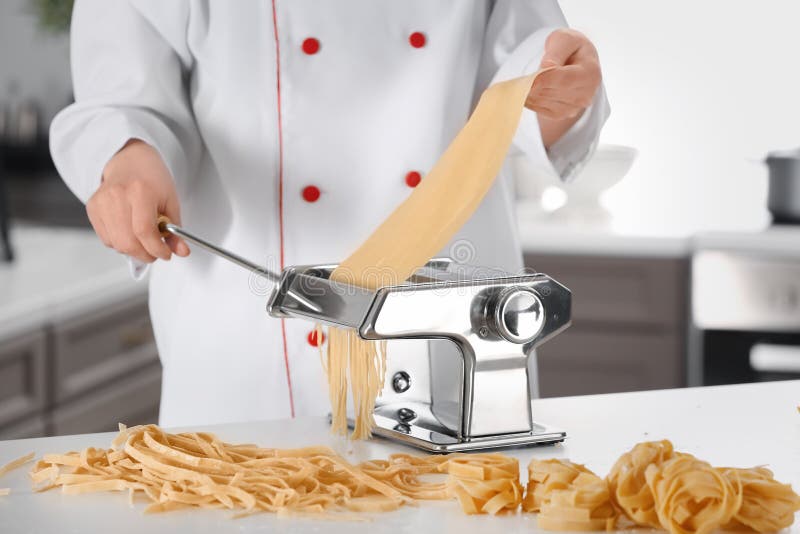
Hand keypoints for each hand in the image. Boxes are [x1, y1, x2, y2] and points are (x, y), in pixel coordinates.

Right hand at [86, 139, 188, 262]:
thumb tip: (181, 251)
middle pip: (127, 242)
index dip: (157, 249)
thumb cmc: (152, 178)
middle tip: (156, 252)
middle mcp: (117, 196)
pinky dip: (120, 243)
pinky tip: (129, 231)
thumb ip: (175, 230)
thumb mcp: (171, 202)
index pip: (144, 231)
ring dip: (133, 250)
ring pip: (116, 244)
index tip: (166, 254)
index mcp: (139, 191)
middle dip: (145, 254)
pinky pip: (106, 239)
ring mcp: (101, 202)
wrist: (130, 160)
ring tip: (143, 238)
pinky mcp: (92, 208)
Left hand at [526, 29, 601, 130]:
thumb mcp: (565, 39)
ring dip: (530, 93)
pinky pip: (540, 110)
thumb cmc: (571, 48)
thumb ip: (557, 50)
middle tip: (522, 78)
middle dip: (534, 85)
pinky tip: (528, 90)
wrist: (577, 63)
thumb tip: (547, 66)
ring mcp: (574, 107)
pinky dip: (530, 100)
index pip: (564, 79)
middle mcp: (585, 94)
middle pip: (552, 92)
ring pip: (544, 102)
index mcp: (591, 73)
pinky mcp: (561, 114)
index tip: (529, 78)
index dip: (544, 79)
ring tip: (525, 81)